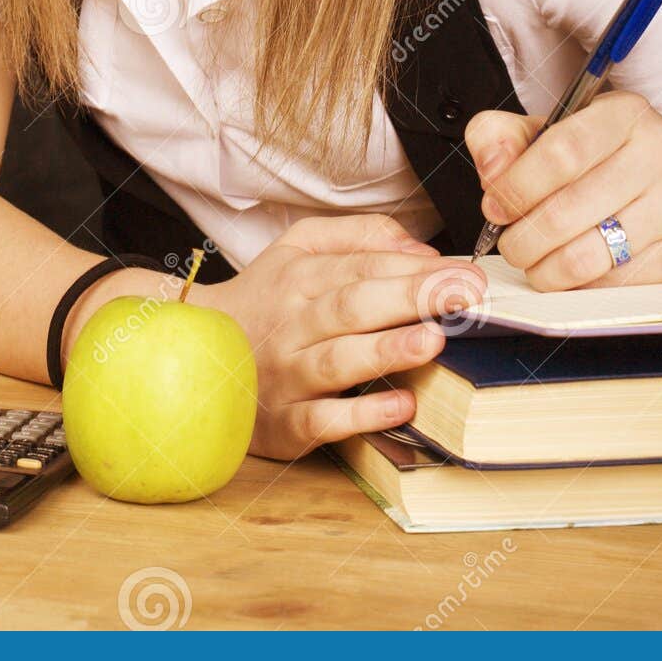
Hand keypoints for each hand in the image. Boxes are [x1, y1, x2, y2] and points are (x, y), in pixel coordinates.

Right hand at [189, 213, 487, 460]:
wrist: (195, 354)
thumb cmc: (267, 298)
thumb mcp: (299, 247)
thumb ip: (359, 237)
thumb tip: (421, 249)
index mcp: (301, 277)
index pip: (364, 267)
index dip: (416, 269)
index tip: (466, 273)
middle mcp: (293, 324)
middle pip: (353, 306)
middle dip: (412, 298)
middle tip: (464, 296)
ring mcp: (287, 375)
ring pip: (338, 361)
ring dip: (387, 350)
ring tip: (433, 341)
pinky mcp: (284, 423)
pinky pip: (322, 420)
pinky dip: (361, 416)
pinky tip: (400, 405)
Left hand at [465, 92, 661, 289]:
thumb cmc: (608, 164)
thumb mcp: (555, 133)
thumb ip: (506, 138)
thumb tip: (491, 167)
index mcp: (624, 113)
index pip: (560, 151)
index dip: (516, 186)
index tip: (495, 206)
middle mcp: (660, 152)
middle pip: (566, 211)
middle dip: (522, 238)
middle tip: (511, 244)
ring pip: (585, 257)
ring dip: (545, 270)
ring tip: (536, 261)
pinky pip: (611, 285)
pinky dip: (579, 287)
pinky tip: (574, 273)